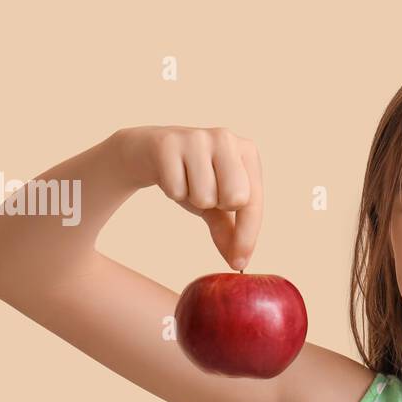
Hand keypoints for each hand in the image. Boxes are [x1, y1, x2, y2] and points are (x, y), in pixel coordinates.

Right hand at [114, 125, 262, 270]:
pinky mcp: (168, 142)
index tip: (240, 263)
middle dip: (217, 207)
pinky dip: (173, 191)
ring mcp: (197, 137)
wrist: (148, 151)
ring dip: (192, 199)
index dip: (247, 235)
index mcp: (247, 152)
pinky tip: (170, 174)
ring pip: (204, 197)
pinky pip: (176, 190)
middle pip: (235, 198)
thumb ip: (230, 231)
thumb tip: (239, 263)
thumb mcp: (216, 204)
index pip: (254, 201)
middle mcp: (226, 138)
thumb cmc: (192, 177)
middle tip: (206, 194)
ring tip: (187, 181)